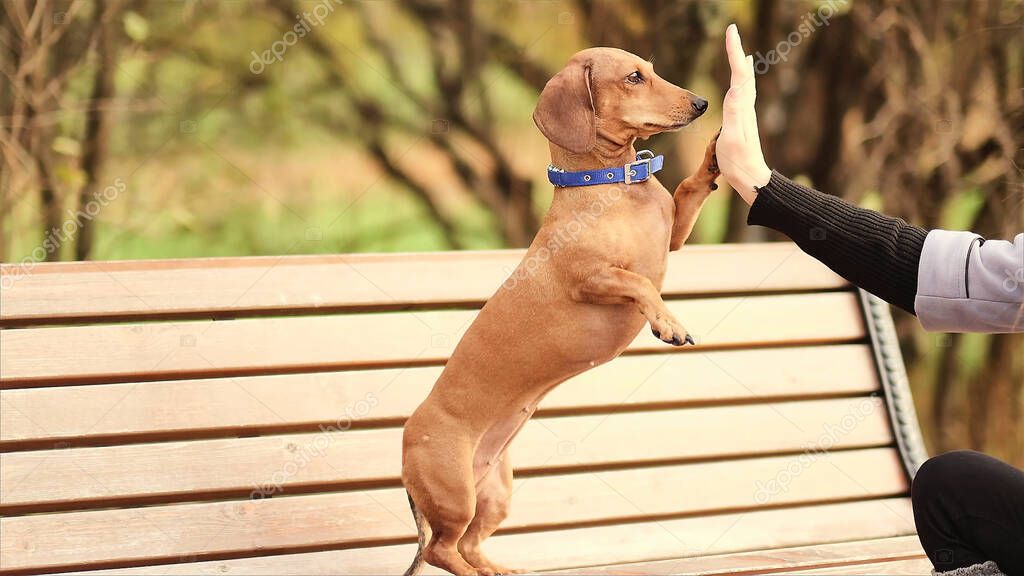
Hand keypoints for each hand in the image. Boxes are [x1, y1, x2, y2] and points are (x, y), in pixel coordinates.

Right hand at [718, 24, 771, 204]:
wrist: (751, 178)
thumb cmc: (739, 162)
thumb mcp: (732, 138)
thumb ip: (734, 113)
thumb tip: (735, 88)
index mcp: (742, 108)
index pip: (739, 73)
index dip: (734, 51)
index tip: (731, 31)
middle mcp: (746, 107)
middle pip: (743, 73)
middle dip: (736, 52)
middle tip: (732, 32)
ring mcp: (745, 114)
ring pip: (744, 82)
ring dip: (740, 64)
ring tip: (739, 52)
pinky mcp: (742, 121)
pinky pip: (742, 93)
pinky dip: (741, 81)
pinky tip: (741, 83)